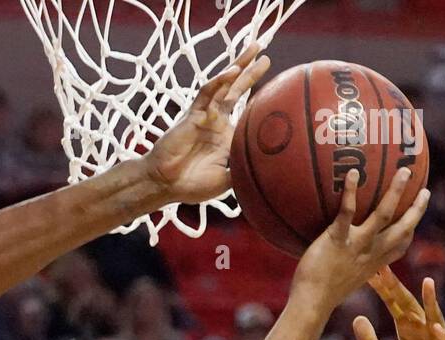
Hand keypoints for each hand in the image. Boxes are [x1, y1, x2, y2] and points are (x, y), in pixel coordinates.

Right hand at [145, 44, 269, 204]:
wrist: (165, 184)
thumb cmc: (191, 185)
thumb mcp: (225, 181)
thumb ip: (243, 171)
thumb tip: (267, 171)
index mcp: (226, 137)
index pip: (246, 113)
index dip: (259, 101)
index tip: (279, 91)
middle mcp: (217, 122)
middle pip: (236, 91)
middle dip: (251, 73)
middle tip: (266, 55)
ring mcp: (205, 115)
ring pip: (224, 84)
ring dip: (239, 66)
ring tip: (255, 48)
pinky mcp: (193, 113)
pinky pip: (207, 92)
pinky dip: (219, 80)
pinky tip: (233, 71)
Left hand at [292, 168, 429, 315]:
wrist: (310, 303)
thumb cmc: (320, 295)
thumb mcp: (342, 281)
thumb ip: (347, 268)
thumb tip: (340, 260)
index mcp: (372, 264)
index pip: (399, 248)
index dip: (410, 233)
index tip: (416, 221)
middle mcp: (370, 253)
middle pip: (402, 228)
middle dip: (417, 210)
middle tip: (425, 190)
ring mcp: (356, 245)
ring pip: (383, 215)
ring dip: (396, 192)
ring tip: (405, 171)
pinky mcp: (338, 239)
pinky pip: (347, 212)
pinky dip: (351, 191)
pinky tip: (352, 173)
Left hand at [353, 268, 444, 339]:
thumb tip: (357, 318)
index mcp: (407, 331)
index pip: (394, 305)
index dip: (383, 291)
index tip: (369, 273)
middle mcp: (424, 331)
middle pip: (410, 306)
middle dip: (398, 289)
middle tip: (385, 269)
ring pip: (435, 319)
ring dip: (431, 302)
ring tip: (427, 283)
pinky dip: (442, 337)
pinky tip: (434, 327)